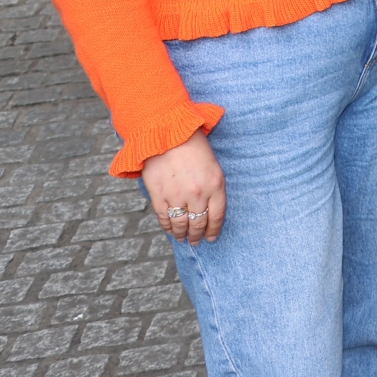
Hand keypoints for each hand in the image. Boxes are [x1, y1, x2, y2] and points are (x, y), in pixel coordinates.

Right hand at [142, 130, 224, 244]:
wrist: (167, 134)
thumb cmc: (193, 146)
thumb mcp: (213, 165)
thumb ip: (213, 186)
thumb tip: (209, 208)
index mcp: (215, 184)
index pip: (217, 216)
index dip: (214, 230)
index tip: (212, 238)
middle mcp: (198, 193)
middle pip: (199, 223)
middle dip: (198, 235)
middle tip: (196, 242)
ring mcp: (177, 196)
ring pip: (181, 224)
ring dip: (182, 234)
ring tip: (183, 239)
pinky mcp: (159, 196)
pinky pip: (164, 218)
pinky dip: (167, 227)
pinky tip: (170, 230)